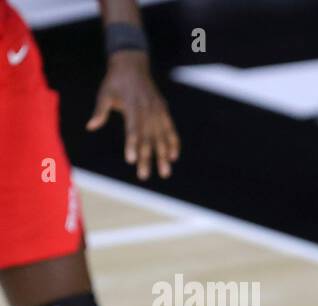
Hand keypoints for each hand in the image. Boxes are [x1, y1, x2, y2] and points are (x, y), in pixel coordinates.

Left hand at [86, 50, 179, 179]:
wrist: (132, 64)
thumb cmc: (115, 81)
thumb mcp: (104, 93)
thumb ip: (100, 111)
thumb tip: (90, 126)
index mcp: (132, 106)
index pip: (133, 130)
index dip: (132, 145)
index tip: (130, 160)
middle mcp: (147, 110)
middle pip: (148, 139)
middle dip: (147, 158)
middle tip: (145, 176)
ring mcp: (158, 111)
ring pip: (161, 138)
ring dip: (163, 156)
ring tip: (165, 173)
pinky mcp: (163, 111)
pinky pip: (170, 130)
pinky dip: (173, 143)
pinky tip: (173, 157)